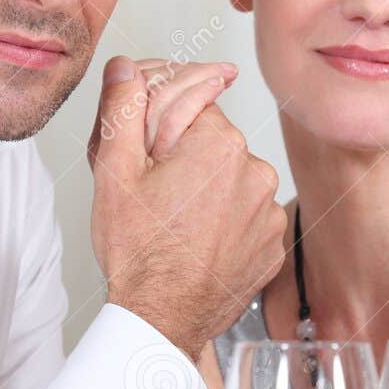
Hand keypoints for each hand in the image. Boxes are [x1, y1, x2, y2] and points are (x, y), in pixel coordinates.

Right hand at [88, 56, 285, 359]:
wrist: (163, 320)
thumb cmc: (140, 254)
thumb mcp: (115, 172)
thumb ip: (124, 109)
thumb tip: (128, 68)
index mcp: (220, 144)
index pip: (194, 109)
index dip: (165, 134)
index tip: (151, 160)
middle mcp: (256, 173)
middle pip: (216, 147)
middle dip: (189, 164)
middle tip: (158, 199)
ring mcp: (269, 212)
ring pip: (234, 184)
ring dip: (211, 197)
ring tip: (180, 228)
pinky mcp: (274, 245)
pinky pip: (250, 220)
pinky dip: (229, 228)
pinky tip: (201, 245)